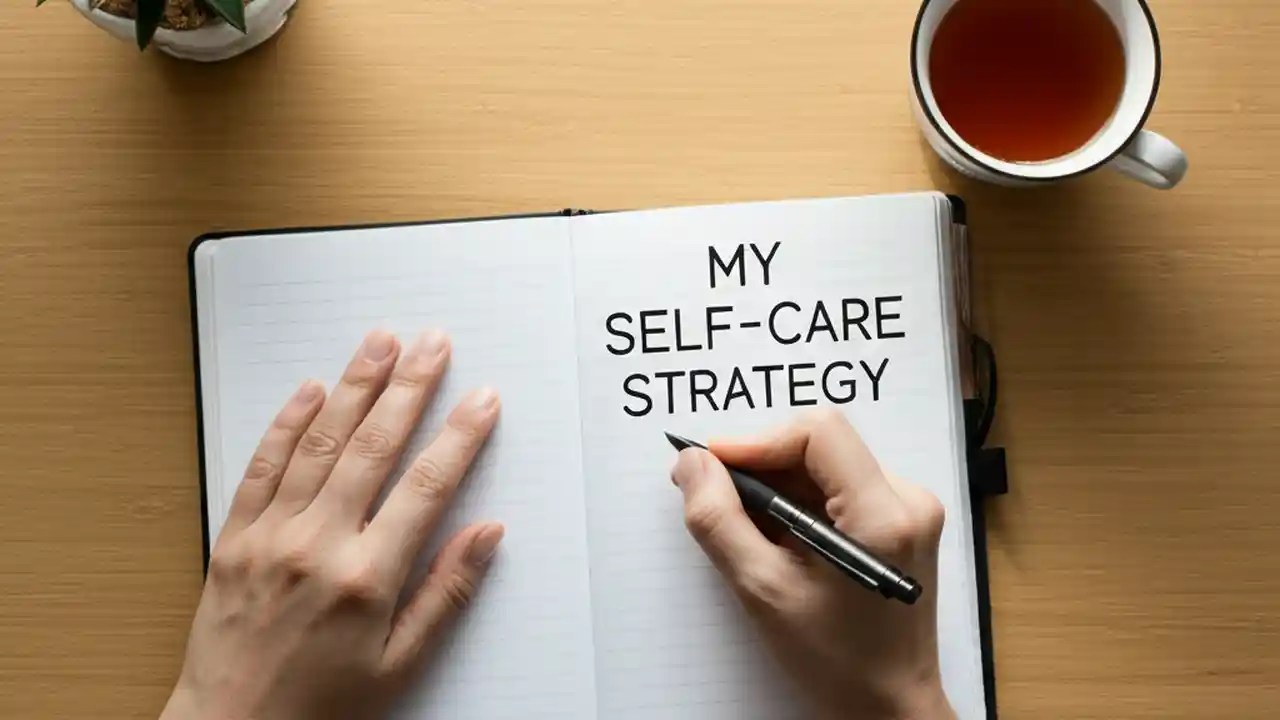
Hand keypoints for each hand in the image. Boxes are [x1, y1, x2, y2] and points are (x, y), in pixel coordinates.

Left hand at [161, 330, 501, 719]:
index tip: (482, 399)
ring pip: (319, 443)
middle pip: (373, 447)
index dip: (459, 436)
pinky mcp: (234, 537)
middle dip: (409, 387)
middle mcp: (318, 545)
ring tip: (381, 341)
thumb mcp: (400, 664)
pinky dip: (287, 423)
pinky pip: (262, 466)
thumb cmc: (322, 705)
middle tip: (433, 342)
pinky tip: (312, 390)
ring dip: (354, 387)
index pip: (426, 487)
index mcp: (367, 580)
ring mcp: (271, 536)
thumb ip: (446, 594)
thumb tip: (486, 534)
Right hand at [671, 409, 954, 719]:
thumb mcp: (763, 591)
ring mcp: (911, 509)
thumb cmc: (834, 661)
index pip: (818, 434)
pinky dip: (801, 499)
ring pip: (827, 463)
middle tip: (714, 491)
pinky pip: (841, 485)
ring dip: (779, 482)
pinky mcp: (903, 521)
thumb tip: (692, 463)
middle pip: (822, 445)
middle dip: (762, 462)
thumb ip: (720, 520)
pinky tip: (777, 534)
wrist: (889, 706)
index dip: (758, 440)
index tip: (711, 464)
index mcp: (883, 515)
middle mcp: (909, 500)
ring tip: (743, 522)